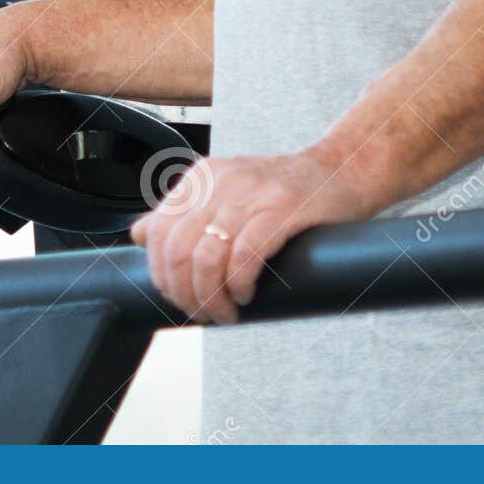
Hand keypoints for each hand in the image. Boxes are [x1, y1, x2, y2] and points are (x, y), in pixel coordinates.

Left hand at [130, 147, 383, 324]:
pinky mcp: (284, 207)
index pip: (158, 234)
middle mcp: (221, 179)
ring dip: (213, 298)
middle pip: (178, 250)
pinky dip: (240, 283)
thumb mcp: (227, 191)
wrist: (344, 169)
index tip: (181, 300)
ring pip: (207, 256)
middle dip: (186, 294)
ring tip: (228, 311)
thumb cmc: (286, 191)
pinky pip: (245, 254)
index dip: (163, 277)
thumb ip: (184, 211)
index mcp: (202, 177)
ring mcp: (252, 191)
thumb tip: (138, 233)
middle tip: (206, 313)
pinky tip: (247, 293)